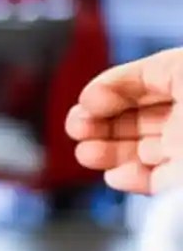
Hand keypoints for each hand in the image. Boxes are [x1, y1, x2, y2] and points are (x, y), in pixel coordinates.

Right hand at [66, 48, 182, 194]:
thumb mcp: (181, 68)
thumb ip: (138, 75)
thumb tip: (96, 97)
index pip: (145, 81)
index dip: (110, 89)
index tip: (88, 101)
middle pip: (138, 117)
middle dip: (100, 121)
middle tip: (77, 127)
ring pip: (142, 149)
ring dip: (106, 150)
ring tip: (86, 152)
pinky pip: (155, 181)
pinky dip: (129, 178)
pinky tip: (113, 173)